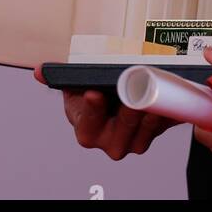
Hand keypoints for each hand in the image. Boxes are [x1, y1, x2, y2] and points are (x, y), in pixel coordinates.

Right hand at [32, 64, 178, 157]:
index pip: (87, 123)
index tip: (94, 93)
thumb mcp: (79, 82)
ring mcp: (132, 141)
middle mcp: (108, 140)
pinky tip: (172, 101)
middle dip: (127, 116)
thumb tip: (40, 71)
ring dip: (150, 118)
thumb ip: (62, 76)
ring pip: (142, 136)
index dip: (91, 110)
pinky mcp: (152, 135)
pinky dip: (167, 116)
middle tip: (134, 96)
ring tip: (156, 98)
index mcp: (87, 128)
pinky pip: (161, 130)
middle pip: (119, 134)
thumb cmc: (97, 91)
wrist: (117, 97)